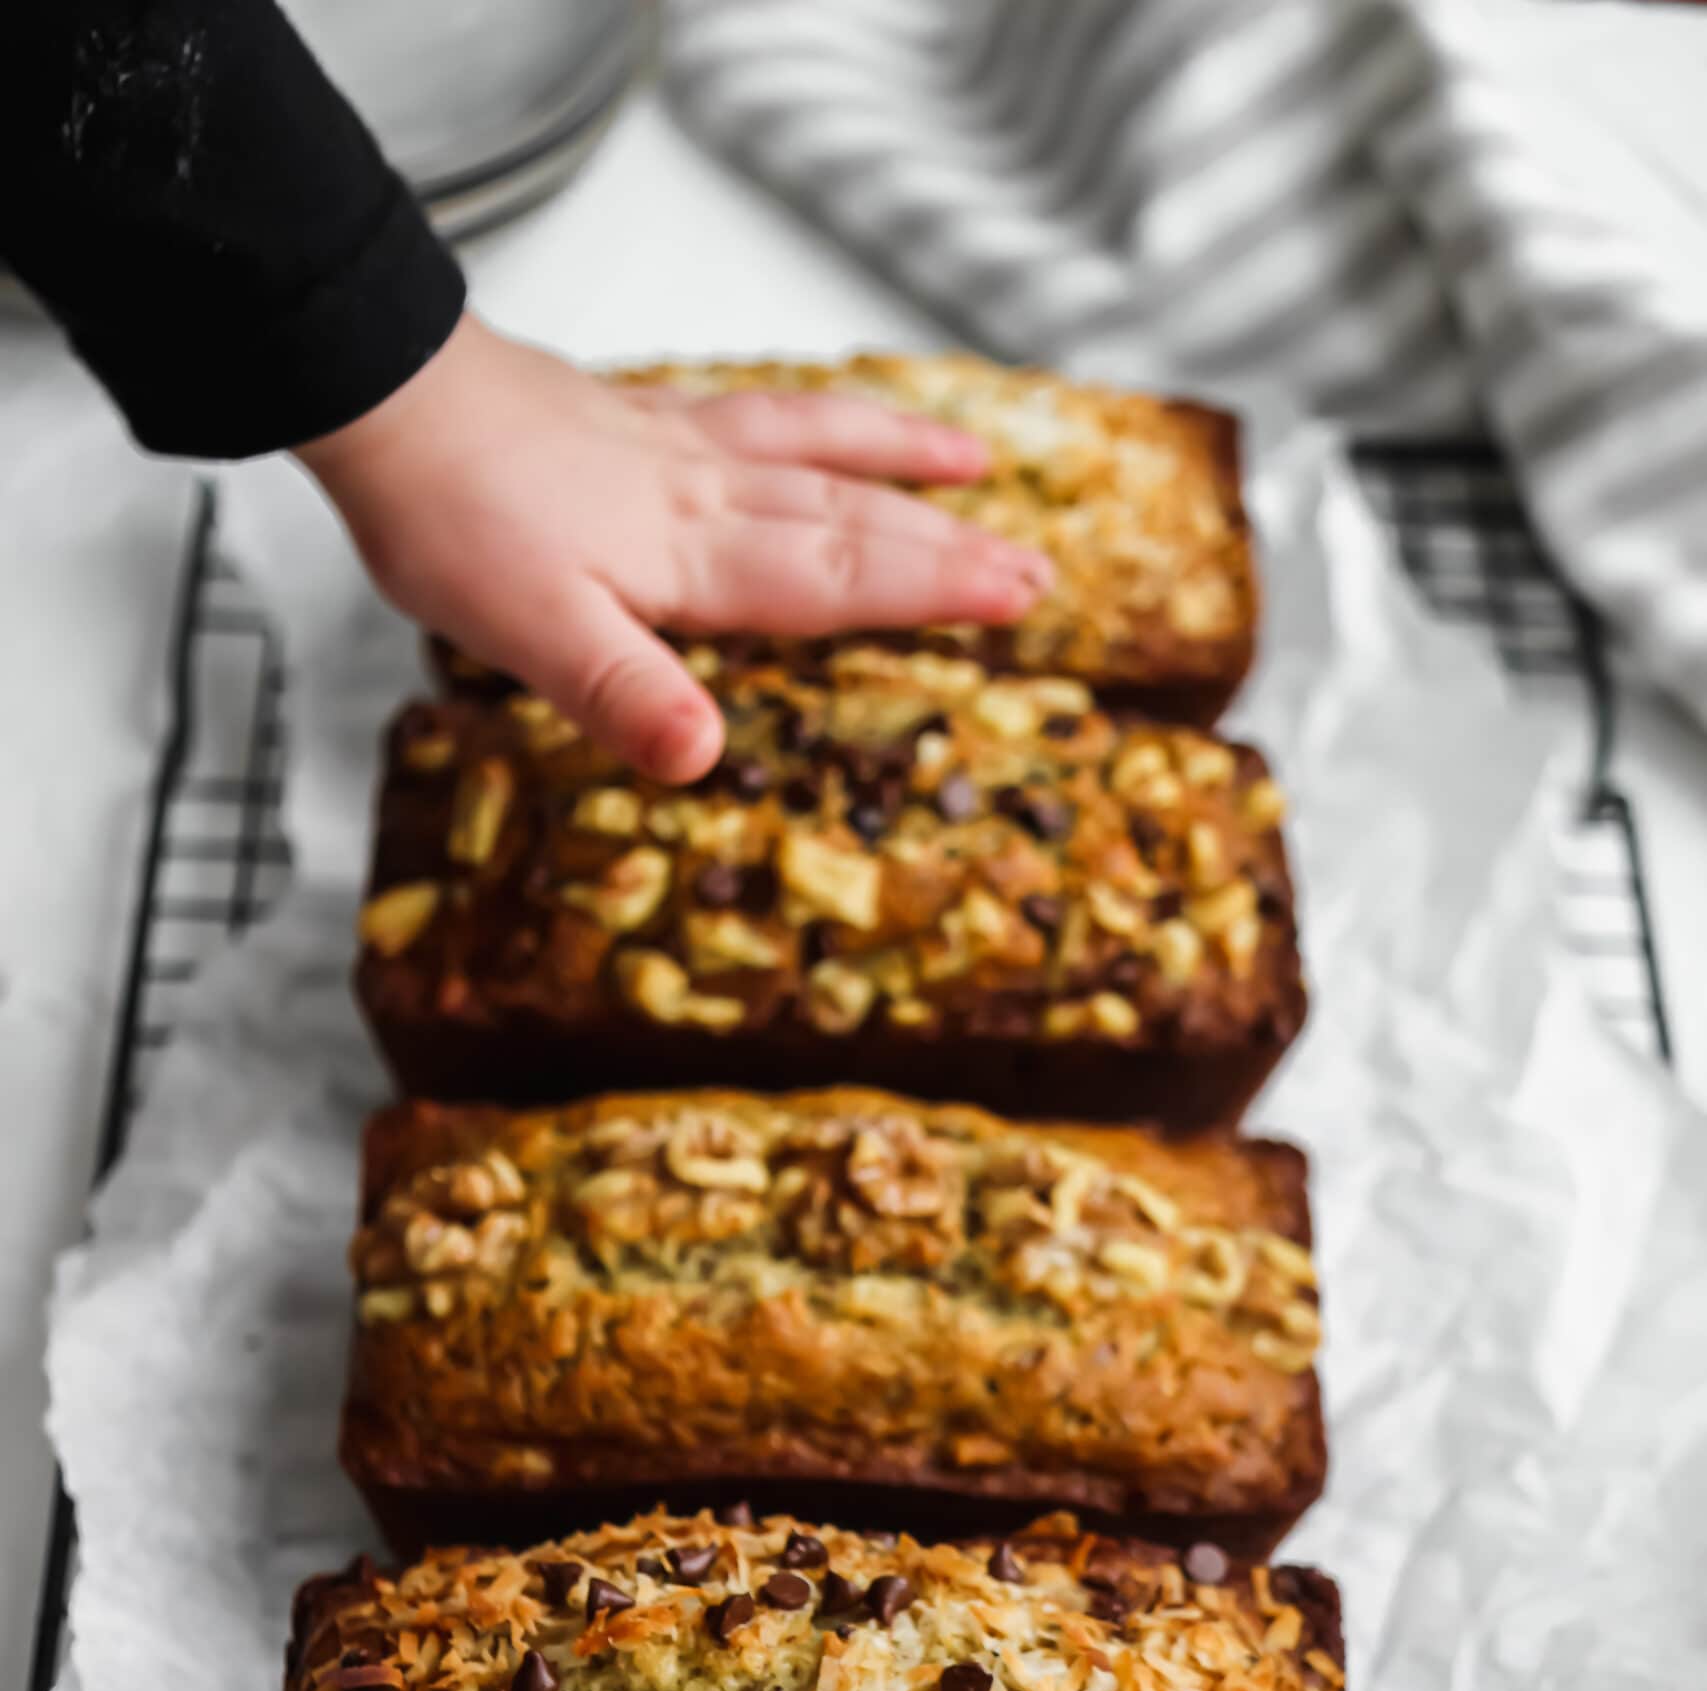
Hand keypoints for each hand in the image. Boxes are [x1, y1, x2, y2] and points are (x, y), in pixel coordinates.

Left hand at [297, 315, 1051, 781]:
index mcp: (690, 556)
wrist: (378, 393)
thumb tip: (703, 757)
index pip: (835, 576)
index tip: (1019, 597)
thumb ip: (623, 694)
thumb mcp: (529, 633)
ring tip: (972, 459)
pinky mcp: (631, 421)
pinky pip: (754, 416)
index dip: (930, 589)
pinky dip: (813, 420)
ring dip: (898, 458)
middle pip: (846, 516)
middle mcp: (700, 494)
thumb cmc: (447, 517)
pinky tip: (819, 425)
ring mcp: (669, 449)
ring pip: (811, 451)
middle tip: (1035, 566)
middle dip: (946, 546)